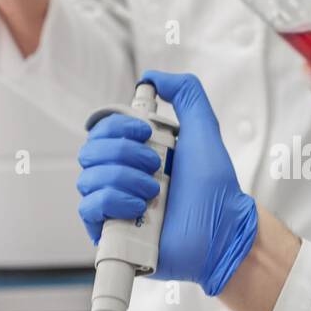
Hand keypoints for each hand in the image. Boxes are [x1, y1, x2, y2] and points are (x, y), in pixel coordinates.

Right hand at [77, 71, 258, 295]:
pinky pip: (89, 209)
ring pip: (88, 179)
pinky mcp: (111, 233)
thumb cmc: (215, 187)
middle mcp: (120, 178)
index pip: (102, 130)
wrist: (222, 229)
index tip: (145, 133)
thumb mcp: (204, 129)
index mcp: (135, 153)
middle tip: (156, 165)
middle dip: (123, 154)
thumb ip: (186, 94)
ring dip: (123, 179)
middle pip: (90, 152)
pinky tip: (139, 208)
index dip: (118, 127)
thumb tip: (153, 77)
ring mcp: (114, 206)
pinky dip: (113, 203)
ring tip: (154, 191)